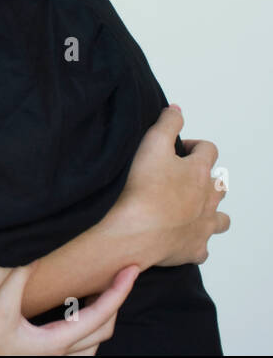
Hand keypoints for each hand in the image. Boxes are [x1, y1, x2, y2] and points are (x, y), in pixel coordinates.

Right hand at [0, 264, 137, 355]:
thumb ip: (15, 277)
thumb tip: (34, 248)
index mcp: (55, 342)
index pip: (101, 314)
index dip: (119, 290)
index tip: (132, 269)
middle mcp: (57, 355)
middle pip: (103, 331)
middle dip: (115, 302)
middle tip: (118, 276)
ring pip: (90, 346)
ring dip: (99, 320)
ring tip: (95, 296)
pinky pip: (73, 352)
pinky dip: (81, 333)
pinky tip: (66, 319)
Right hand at [119, 106, 228, 265]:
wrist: (137, 231)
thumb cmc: (144, 189)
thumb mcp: (152, 143)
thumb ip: (167, 122)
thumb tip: (177, 109)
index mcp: (199, 172)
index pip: (208, 151)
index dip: (194, 146)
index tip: (179, 148)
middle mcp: (208, 199)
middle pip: (219, 185)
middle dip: (206, 179)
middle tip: (183, 177)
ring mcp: (203, 225)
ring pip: (220, 218)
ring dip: (211, 211)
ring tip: (192, 209)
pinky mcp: (194, 248)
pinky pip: (203, 247)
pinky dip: (196, 241)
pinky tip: (183, 238)